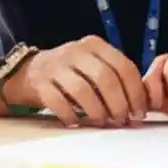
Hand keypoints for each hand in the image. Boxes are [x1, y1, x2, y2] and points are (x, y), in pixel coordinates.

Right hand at [8, 36, 147, 126]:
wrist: (28, 73)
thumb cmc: (70, 74)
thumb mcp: (93, 66)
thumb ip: (114, 79)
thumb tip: (139, 108)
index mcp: (95, 45)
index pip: (124, 66)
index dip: (136, 92)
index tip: (139, 112)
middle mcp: (76, 51)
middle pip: (105, 78)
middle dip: (118, 104)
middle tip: (122, 121)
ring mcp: (56, 65)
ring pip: (83, 90)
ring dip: (97, 111)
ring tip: (101, 122)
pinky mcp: (39, 83)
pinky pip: (58, 101)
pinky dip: (70, 115)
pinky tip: (75, 123)